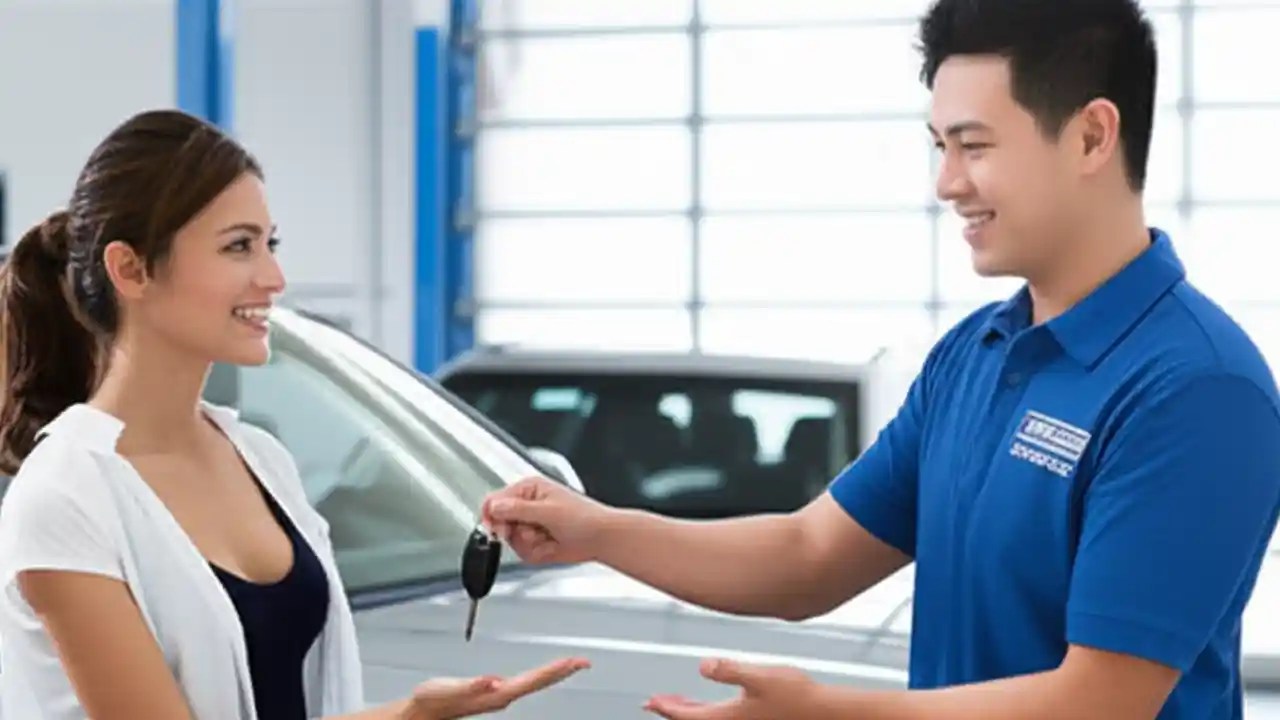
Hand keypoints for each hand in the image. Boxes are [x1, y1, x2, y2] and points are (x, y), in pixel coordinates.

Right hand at [406, 657, 589, 718]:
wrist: (424, 711)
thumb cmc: (435, 700)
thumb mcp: (450, 689)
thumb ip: (472, 685)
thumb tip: (492, 681)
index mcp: (496, 694)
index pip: (533, 680)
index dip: (554, 671)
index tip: (572, 662)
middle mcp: (502, 696)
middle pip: (539, 682)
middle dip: (561, 671)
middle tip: (583, 662)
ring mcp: (500, 696)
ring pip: (534, 683)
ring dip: (553, 673)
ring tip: (569, 665)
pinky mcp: (495, 692)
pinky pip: (525, 683)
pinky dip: (538, 676)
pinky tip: (542, 674)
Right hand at [481, 476, 611, 564]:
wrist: (601, 538)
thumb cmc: (584, 518)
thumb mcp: (548, 510)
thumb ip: (518, 509)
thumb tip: (494, 507)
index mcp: (528, 489)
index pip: (495, 501)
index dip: (492, 518)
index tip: (497, 530)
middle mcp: (526, 506)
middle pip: (499, 525)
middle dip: (516, 534)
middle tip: (534, 533)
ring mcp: (530, 525)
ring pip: (512, 542)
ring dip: (530, 544)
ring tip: (549, 537)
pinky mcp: (535, 542)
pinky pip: (523, 553)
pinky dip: (537, 553)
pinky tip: (552, 546)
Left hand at [643, 659, 819, 719]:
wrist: (824, 712)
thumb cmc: (796, 694)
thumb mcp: (760, 676)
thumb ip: (730, 670)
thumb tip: (702, 666)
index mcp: (728, 717)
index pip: (687, 716)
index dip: (667, 707)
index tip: (649, 701)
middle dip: (672, 710)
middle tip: (652, 703)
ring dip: (689, 711)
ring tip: (675, 702)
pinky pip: (720, 719)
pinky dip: (707, 712)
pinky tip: (709, 704)